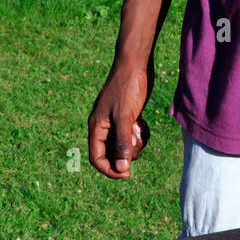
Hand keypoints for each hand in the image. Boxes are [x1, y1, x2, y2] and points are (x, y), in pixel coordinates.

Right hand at [88, 60, 152, 177]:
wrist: (136, 64)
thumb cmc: (128, 88)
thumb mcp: (125, 117)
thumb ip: (122, 143)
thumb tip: (122, 169)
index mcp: (97, 127)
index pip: (97, 158)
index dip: (110, 170)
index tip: (128, 175)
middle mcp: (104, 126)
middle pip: (112, 154)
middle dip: (127, 153)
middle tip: (136, 138)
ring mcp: (116, 121)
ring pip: (124, 145)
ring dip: (135, 142)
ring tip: (139, 126)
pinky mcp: (128, 116)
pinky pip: (132, 135)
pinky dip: (139, 133)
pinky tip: (142, 122)